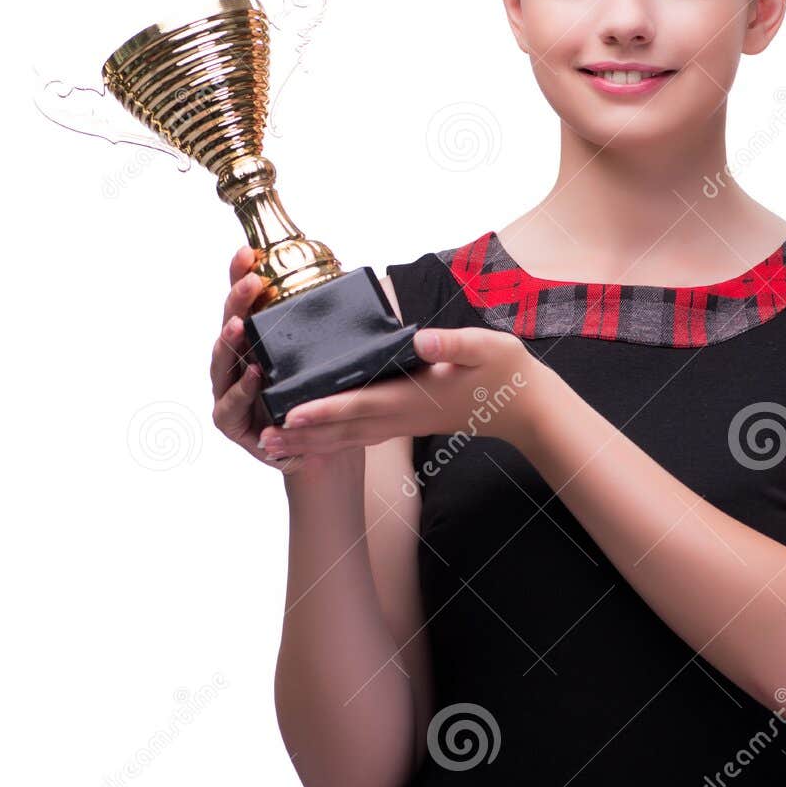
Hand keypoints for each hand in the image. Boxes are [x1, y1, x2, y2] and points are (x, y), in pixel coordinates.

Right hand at [209, 246, 354, 475]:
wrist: (322, 453)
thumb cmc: (321, 401)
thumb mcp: (328, 359)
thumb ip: (330, 327)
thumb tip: (350, 281)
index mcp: (258, 341)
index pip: (246, 303)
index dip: (241, 275)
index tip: (248, 252)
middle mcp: (237, 362)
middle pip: (230, 325)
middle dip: (236, 301)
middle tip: (249, 282)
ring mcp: (228, 391)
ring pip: (222, 363)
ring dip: (229, 342)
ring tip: (238, 325)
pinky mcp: (231, 422)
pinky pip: (230, 405)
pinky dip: (241, 390)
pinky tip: (253, 375)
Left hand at [256, 325, 546, 459]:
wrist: (524, 407)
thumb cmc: (505, 371)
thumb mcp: (485, 347)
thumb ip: (452, 344)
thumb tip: (421, 340)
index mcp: (414, 396)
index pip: (361, 404)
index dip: (325, 409)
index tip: (292, 412)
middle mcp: (402, 416)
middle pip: (343, 429)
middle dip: (303, 435)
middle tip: (261, 440)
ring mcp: (402, 424)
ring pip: (347, 438)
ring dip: (310, 442)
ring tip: (272, 446)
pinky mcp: (405, 423)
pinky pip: (360, 437)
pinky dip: (332, 440)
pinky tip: (311, 440)